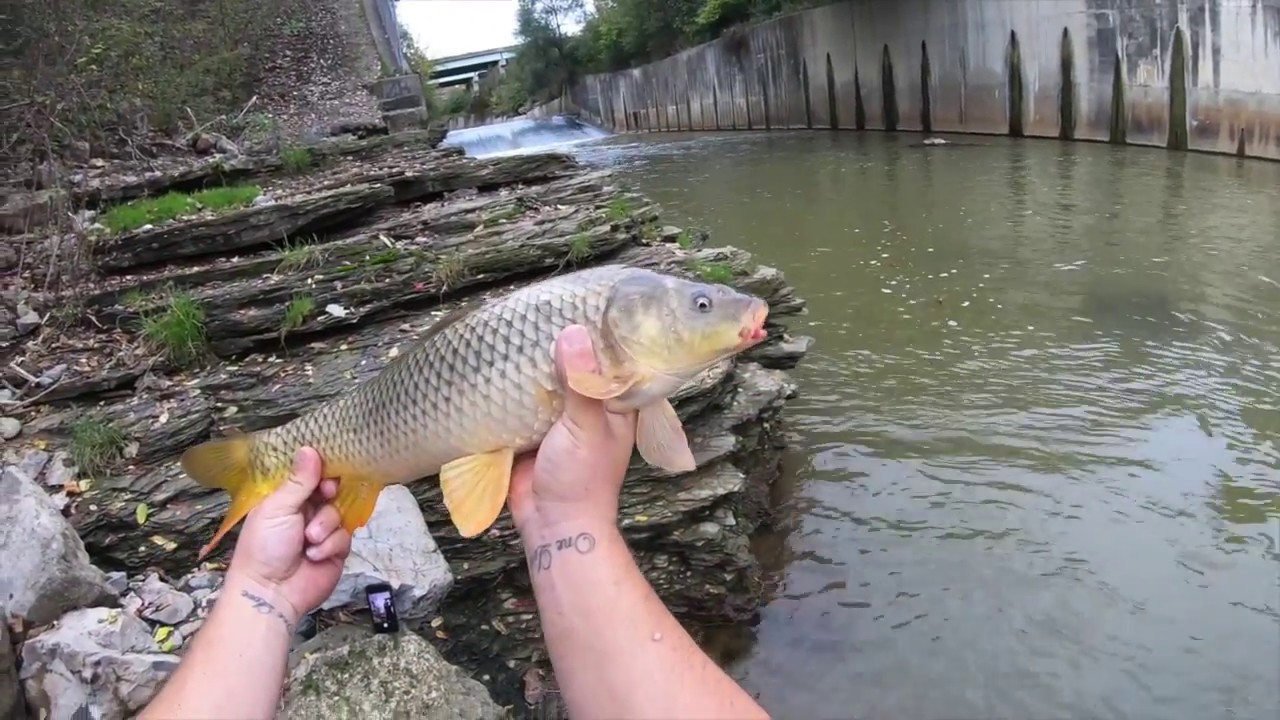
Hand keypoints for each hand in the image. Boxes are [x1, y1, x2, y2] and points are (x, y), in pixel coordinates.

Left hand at [226, 447, 352, 625]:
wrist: (271, 593)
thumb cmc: (264, 547)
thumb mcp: (277, 508)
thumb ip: (299, 480)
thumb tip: (309, 448)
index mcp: (285, 498)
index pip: (309, 475)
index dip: (320, 471)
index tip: (325, 471)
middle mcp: (304, 512)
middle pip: (330, 491)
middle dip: (328, 496)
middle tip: (325, 495)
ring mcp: (321, 531)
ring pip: (339, 513)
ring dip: (325, 526)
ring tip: (309, 540)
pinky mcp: (335, 550)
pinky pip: (345, 536)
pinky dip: (331, 545)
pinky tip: (315, 555)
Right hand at [507, 324, 636, 536]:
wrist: (553, 525)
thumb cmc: (583, 479)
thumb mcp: (587, 426)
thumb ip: (581, 383)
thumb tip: (572, 334)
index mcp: (619, 402)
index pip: (618, 356)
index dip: (607, 330)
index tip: (588, 299)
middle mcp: (594, 405)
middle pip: (581, 364)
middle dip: (565, 343)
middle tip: (543, 306)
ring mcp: (563, 416)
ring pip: (552, 380)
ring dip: (537, 363)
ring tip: (520, 324)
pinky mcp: (534, 428)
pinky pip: (526, 399)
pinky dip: (516, 385)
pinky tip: (500, 361)